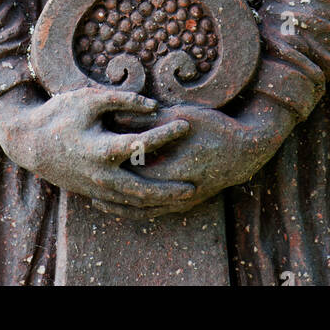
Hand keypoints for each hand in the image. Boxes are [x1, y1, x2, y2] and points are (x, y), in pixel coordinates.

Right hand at [0, 84, 195, 210]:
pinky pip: (121, 205)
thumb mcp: (89, 99)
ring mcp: (95, 188)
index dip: (165, 134)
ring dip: (159, 200)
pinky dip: (141, 204)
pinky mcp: (91, 193)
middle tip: (195, 184)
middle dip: (169, 189)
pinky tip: (157, 199)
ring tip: (183, 196)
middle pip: (143, 189)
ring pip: (133, 202)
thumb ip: (122, 100)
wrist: (29, 142)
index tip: (185, 124)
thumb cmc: (60, 115)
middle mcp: (101, 175)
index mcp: (101, 150)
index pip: (142, 144)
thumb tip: (154, 105)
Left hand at [100, 97, 294, 216]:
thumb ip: (148, 120)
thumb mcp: (181, 116)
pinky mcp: (184, 206)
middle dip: (107, 187)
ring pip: (141, 209)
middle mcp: (173, 189)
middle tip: (84, 178)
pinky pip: (153, 214)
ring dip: (118, 204)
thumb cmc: (213, 128)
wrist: (245, 153)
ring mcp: (180, 201)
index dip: (108, 160)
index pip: (130, 166)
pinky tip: (122, 204)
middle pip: (131, 192)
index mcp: (171, 166)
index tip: (89, 149)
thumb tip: (115, 116)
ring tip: (95, 197)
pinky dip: (134, 211)